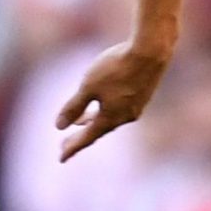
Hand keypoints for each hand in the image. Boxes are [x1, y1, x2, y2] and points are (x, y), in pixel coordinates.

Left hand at [56, 40, 172, 160]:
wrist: (151, 52)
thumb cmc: (116, 68)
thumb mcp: (88, 87)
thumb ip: (74, 107)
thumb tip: (59, 126)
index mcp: (110, 118)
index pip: (87, 138)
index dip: (73, 147)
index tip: (61, 158)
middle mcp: (125, 117)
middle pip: (98, 130)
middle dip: (80, 137)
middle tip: (64, 144)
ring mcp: (136, 106)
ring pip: (110, 118)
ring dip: (93, 121)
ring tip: (80, 121)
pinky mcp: (142, 95)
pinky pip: (119, 109)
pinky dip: (105, 110)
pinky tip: (102, 101)